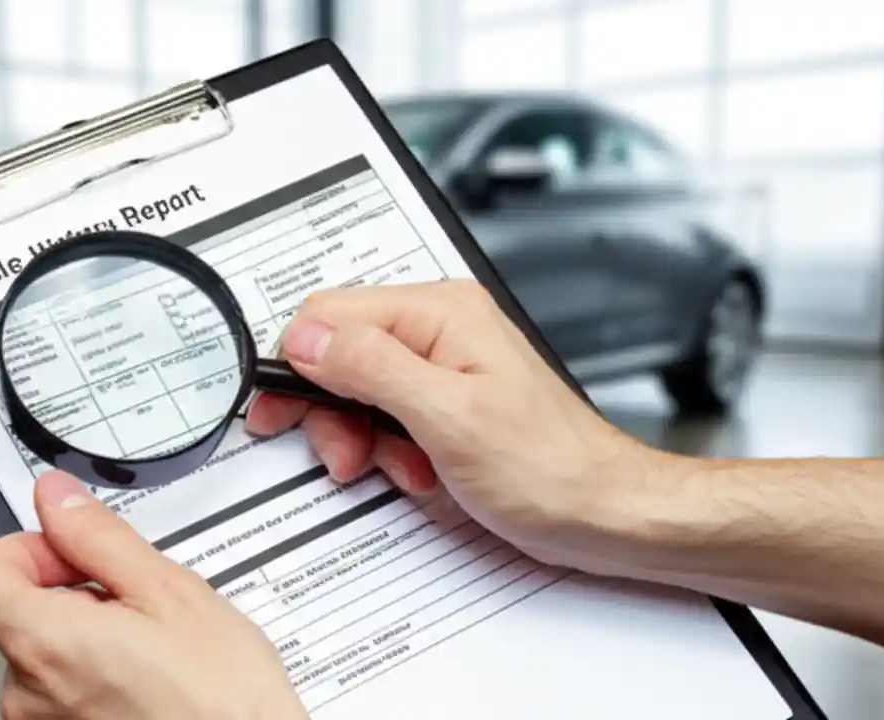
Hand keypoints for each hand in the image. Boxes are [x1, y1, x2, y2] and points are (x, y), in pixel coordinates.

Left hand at [0, 471, 308, 719]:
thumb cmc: (222, 700)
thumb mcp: (169, 592)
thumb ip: (98, 536)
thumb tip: (56, 499)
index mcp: (45, 644)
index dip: (23, 550)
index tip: (70, 556)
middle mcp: (27, 697)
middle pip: (16, 614)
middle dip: (73, 597)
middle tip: (137, 608)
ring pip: (45, 657)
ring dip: (89, 643)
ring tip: (151, 653)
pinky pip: (61, 697)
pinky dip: (96, 681)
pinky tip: (145, 684)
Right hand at [245, 280, 668, 574]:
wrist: (602, 511)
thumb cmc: (550, 468)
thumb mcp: (447, 417)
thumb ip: (371, 367)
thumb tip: (307, 337)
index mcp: (439, 312)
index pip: (329, 314)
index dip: (296, 366)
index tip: (281, 413)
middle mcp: (439, 327)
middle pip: (338, 353)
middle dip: (334, 412)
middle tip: (347, 454)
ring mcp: (443, 364)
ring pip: (357, 391)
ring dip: (366, 440)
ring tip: (404, 468)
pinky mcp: (446, 401)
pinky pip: (387, 418)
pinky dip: (392, 453)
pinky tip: (423, 473)